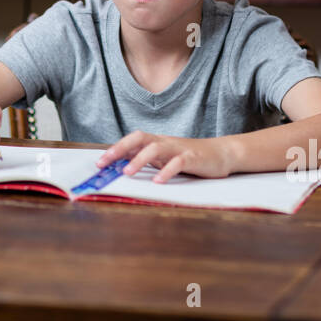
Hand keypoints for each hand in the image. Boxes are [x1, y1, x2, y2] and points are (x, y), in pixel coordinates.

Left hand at [97, 131, 232, 182]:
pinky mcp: (193, 159)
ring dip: (140, 159)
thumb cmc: (190, 157)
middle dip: (120, 149)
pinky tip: (158, 181)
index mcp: (158, 141)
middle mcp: (165, 142)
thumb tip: (124, 165)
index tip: (99, 162)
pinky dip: (167, 171)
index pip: (132, 140)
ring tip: (127, 172)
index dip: (115, 149)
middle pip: (140, 138)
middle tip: (105, 162)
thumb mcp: (166, 157)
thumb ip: (148, 159)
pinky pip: (178, 163)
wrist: (222, 153)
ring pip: (156, 148)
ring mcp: (179, 149)